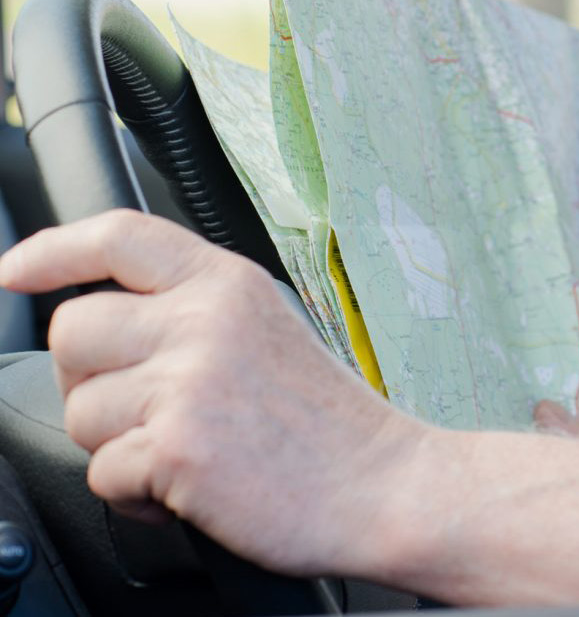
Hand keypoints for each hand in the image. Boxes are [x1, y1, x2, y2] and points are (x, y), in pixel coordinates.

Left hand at [0, 210, 432, 578]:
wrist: (386, 485)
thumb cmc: (329, 425)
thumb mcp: (269, 331)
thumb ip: (194, 311)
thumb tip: (109, 322)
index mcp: (229, 285)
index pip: (119, 237)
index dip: (51, 251)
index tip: (15, 272)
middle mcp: (207, 321)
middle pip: (73, 331)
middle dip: (91, 381)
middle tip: (147, 408)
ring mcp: (191, 382)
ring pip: (80, 411)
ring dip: (117, 445)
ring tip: (185, 450)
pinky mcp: (179, 447)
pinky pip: (103, 473)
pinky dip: (138, 495)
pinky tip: (191, 486)